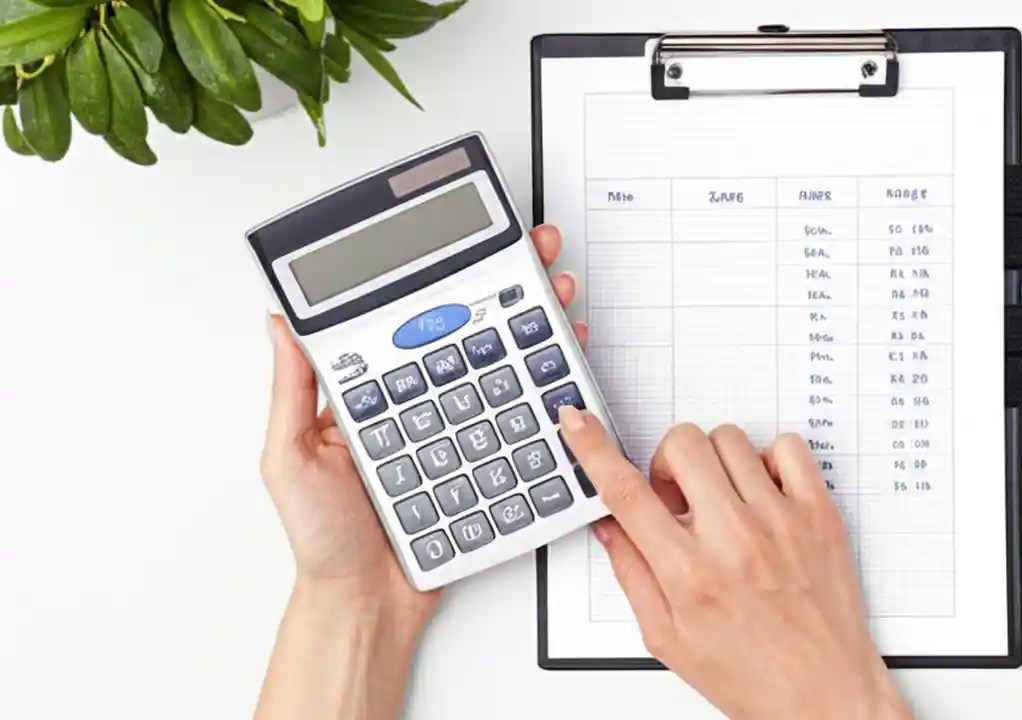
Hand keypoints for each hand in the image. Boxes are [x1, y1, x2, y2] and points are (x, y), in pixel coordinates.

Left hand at [258, 223, 583, 614]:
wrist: (364, 605)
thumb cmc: (321, 539)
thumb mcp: (288, 458)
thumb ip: (292, 392)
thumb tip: (279, 323)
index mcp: (372, 396)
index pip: (406, 322)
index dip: (436, 281)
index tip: (462, 247)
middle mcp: (418, 405)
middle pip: (466, 334)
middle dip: (507, 288)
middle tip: (536, 254)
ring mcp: (456, 432)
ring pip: (502, 370)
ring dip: (536, 329)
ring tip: (558, 297)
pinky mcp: (485, 461)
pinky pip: (519, 423)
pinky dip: (547, 394)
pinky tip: (562, 369)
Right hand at [558, 411, 912, 719]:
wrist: (824, 696)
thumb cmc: (751, 676)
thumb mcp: (667, 639)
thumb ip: (632, 574)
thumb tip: (609, 524)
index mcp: (688, 574)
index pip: (625, 492)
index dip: (592, 448)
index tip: (577, 421)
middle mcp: (734, 540)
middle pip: (681, 445)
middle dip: (667, 462)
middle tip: (677, 496)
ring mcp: (781, 522)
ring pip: (729, 438)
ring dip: (714, 461)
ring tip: (723, 500)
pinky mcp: (819, 514)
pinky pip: (788, 447)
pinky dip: (769, 459)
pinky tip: (763, 494)